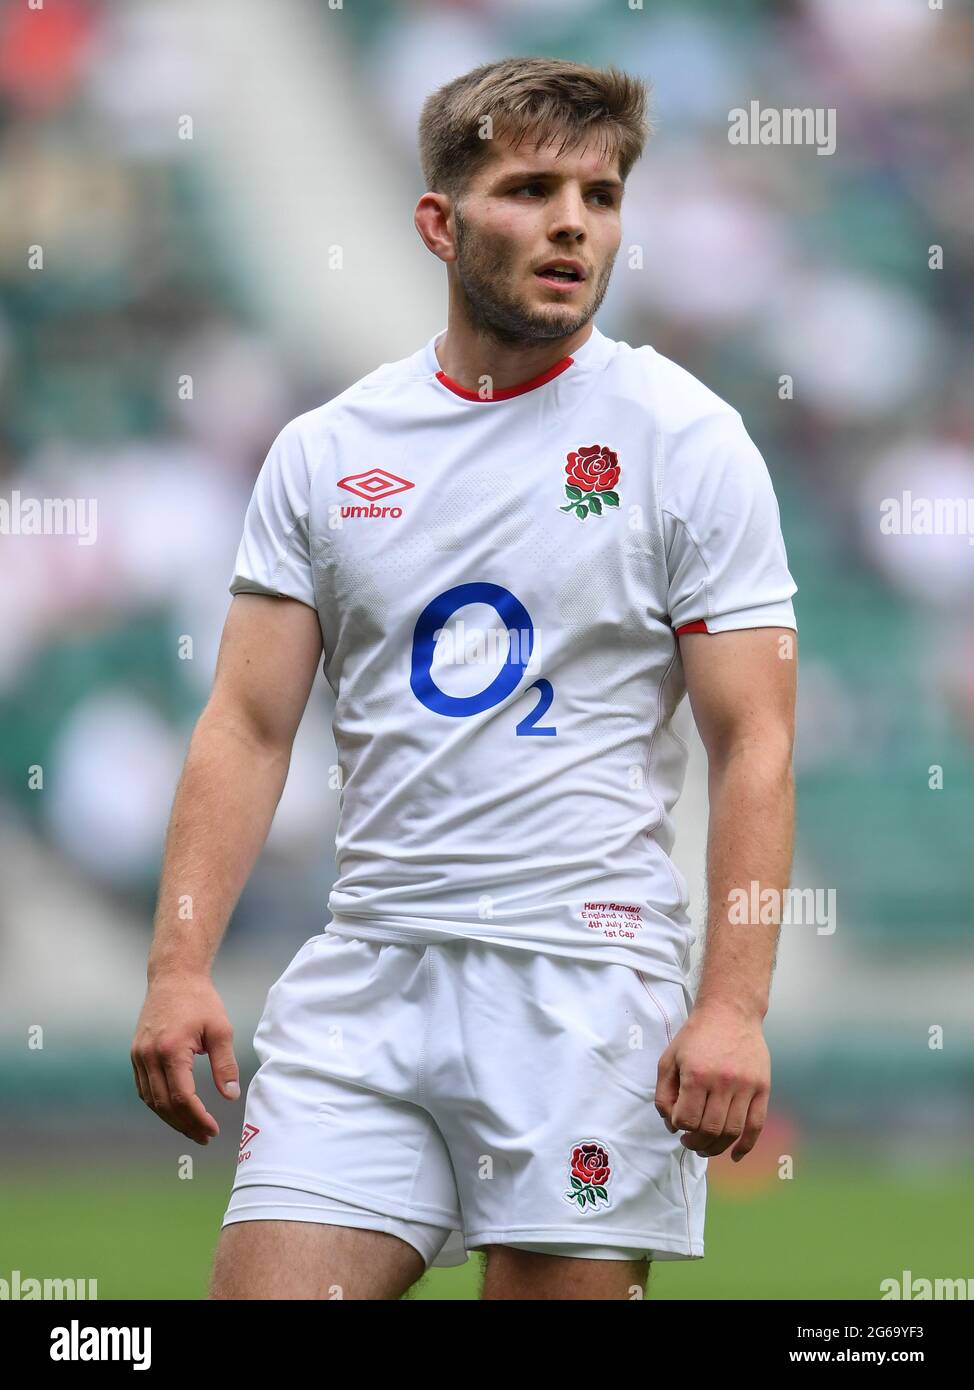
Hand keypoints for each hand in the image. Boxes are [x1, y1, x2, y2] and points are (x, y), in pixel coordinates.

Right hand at [131, 973, 239, 1143]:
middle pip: (164, 1104)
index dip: (197, 1118)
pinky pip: (144, 1088)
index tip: (213, 1129)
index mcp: (171, 1049)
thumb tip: (231, 1096)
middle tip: (204, 1136)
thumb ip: (225, 1064)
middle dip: (185, 1125)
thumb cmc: (200, 1000)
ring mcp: (138, 1055)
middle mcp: (149, 1056)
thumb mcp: (221, 1030)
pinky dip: (159, 1104)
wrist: (174, 976)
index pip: (182, 1097)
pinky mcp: (135, 1054)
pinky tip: (175, 1111)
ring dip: (171, 1119)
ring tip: (192, 1129)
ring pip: (151, 1100)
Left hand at [654, 1001, 769, 1160]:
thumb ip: (664, 1093)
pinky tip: (734, 1155)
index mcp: (697, 1075)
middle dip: (696, 1143)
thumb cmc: (695, 1036)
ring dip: (717, 1147)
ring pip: (733, 1131)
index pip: (688, 1120)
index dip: (680, 1127)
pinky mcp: (763, 1088)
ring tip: (705, 1147)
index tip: (678, 1123)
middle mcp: (724, 1082)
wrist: (730, 1012)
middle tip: (690, 1142)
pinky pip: (756, 1125)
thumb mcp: (669, 1059)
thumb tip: (672, 1126)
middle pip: (710, 1129)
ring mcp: (746, 1086)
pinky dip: (746, 1145)